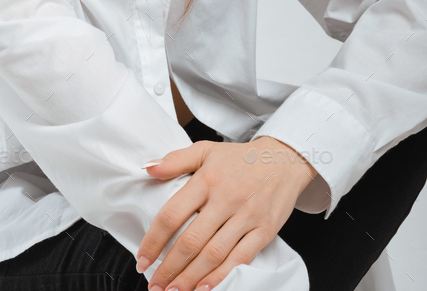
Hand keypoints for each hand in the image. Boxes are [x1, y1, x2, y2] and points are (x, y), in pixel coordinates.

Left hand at [136, 135, 317, 290]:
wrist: (283, 159)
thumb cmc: (239, 158)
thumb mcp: (205, 150)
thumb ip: (175, 160)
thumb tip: (148, 168)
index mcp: (207, 180)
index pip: (173, 214)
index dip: (154, 240)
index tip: (142, 259)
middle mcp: (225, 199)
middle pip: (191, 241)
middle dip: (169, 268)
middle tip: (154, 285)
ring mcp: (246, 217)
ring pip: (213, 254)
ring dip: (191, 278)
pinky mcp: (264, 231)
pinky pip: (240, 259)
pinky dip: (221, 276)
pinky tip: (204, 288)